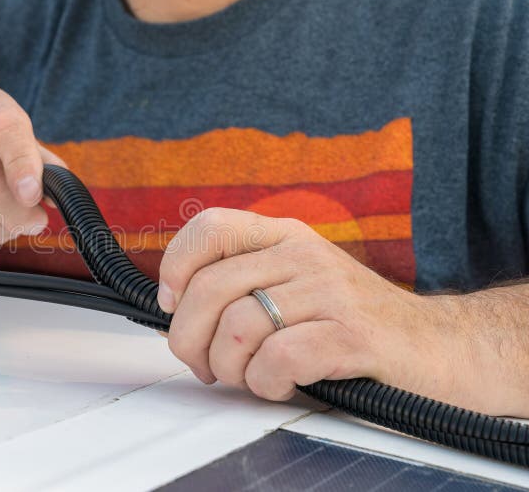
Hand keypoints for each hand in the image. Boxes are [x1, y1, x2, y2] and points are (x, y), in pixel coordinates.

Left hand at [157, 208, 496, 413]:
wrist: (438, 346)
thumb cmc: (352, 321)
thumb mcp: (296, 282)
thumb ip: (243, 283)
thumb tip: (173, 308)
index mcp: (285, 236)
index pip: (210, 227)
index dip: (176, 266)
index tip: (172, 304)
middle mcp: (304, 255)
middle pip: (211, 287)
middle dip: (188, 338)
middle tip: (204, 364)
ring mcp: (330, 292)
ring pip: (238, 327)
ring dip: (230, 367)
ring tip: (250, 376)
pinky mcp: (352, 334)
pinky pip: (278, 359)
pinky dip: (265, 383)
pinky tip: (281, 384)